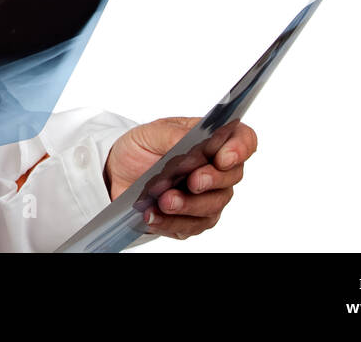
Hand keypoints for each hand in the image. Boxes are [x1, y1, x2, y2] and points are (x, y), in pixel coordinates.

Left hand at [104, 116, 257, 239]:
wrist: (117, 174)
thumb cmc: (140, 149)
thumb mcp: (150, 133)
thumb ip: (173, 134)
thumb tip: (193, 139)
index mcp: (210, 139)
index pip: (242, 139)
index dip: (240, 147)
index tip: (224, 156)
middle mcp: (215, 169)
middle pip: (232, 176)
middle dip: (213, 179)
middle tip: (193, 181)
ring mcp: (207, 197)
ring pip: (213, 205)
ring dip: (189, 205)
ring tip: (165, 201)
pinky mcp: (191, 220)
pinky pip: (191, 226)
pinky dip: (171, 222)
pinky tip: (153, 215)